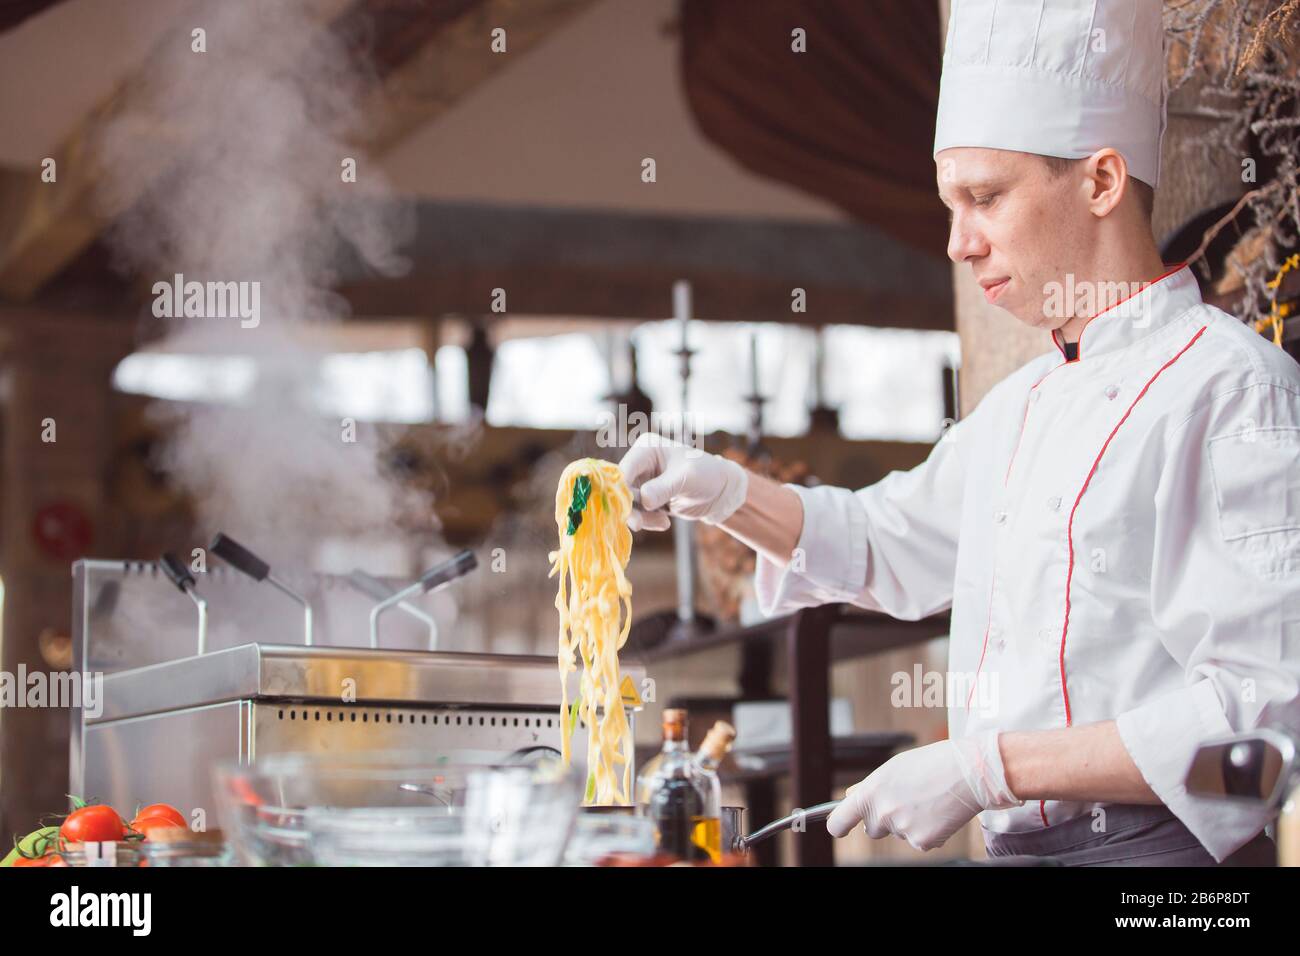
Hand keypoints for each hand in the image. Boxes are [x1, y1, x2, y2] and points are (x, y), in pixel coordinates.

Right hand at [616, 433, 748, 531]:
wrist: (722, 491)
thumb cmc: (708, 474)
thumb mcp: (686, 478)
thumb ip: (663, 488)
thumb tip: (643, 500)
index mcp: (647, 449)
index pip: (624, 469)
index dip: (621, 488)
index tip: (625, 507)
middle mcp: (640, 464)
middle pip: (622, 489)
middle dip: (630, 507)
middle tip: (639, 524)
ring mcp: (643, 483)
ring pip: (629, 504)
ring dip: (642, 517)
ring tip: (663, 522)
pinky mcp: (648, 500)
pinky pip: (639, 513)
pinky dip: (649, 521)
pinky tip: (665, 521)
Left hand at [825, 731, 1021, 851]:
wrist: (968, 772)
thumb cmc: (931, 764)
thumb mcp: (893, 768)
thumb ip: (871, 786)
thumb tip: (850, 797)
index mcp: (870, 793)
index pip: (839, 821)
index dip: (838, 826)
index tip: (841, 828)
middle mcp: (882, 813)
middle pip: (872, 830)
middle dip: (884, 820)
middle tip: (906, 801)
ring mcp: (902, 829)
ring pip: (898, 834)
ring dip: (909, 823)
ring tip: (927, 800)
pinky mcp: (922, 842)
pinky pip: (919, 842)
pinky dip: (928, 832)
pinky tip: (938, 813)